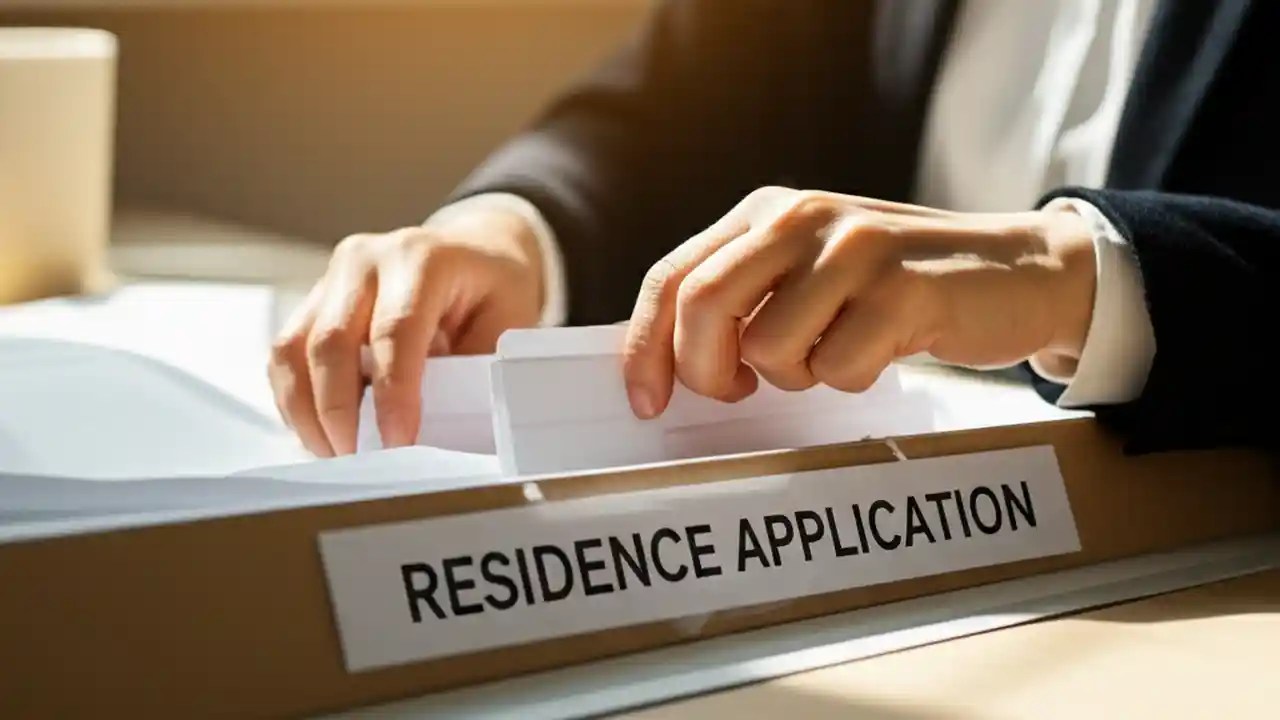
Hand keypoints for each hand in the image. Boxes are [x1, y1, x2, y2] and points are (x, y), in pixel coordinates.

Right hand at [269, 207, 544, 455]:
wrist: (475, 250)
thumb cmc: (493, 290)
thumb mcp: (508, 323)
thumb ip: (476, 371)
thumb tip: (445, 430)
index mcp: (422, 258)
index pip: (396, 330)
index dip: (392, 394)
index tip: (398, 443)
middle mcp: (367, 259)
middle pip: (332, 341)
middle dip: (339, 411)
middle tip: (358, 460)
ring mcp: (333, 277)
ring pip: (294, 350)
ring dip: (308, 412)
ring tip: (336, 453)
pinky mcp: (314, 300)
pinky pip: (285, 356)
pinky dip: (295, 401)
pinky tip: (321, 432)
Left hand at [623, 186, 1096, 416]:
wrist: (1016, 270)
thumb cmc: (893, 286)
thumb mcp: (809, 270)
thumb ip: (744, 296)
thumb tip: (664, 360)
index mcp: (767, 212)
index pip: (673, 276)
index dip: (645, 345)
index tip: (647, 402)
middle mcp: (801, 217)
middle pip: (703, 305)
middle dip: (703, 370)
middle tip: (735, 393)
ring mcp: (853, 249)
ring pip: (770, 348)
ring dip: (795, 376)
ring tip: (834, 352)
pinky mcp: (902, 288)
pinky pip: (837, 367)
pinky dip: (850, 380)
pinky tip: (881, 351)